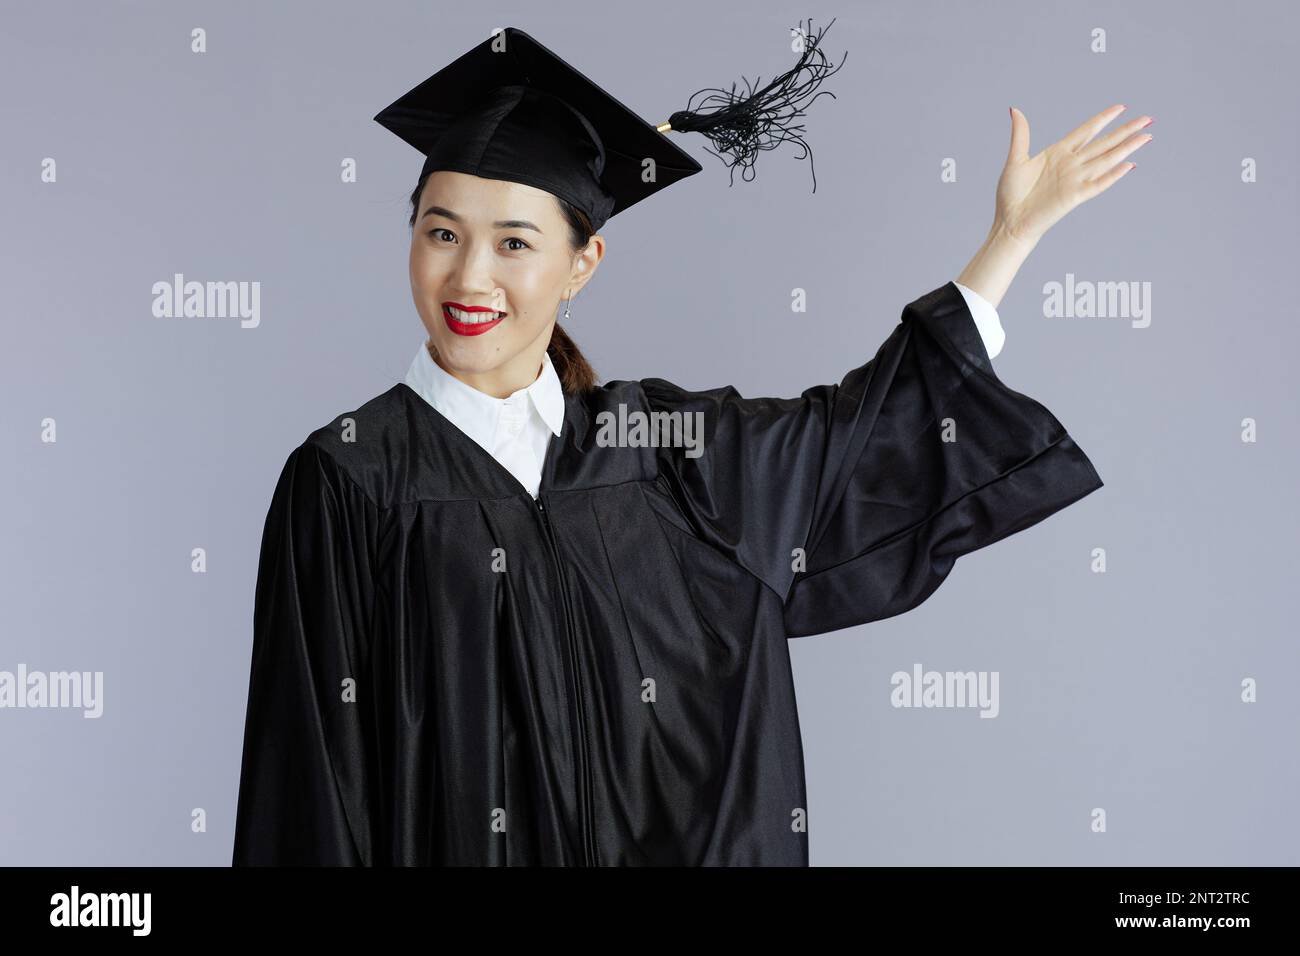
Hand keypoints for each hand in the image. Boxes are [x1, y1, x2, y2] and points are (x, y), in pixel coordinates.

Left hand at [992, 104, 1150, 245]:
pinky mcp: (1075, 196)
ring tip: (1146, 137)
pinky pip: (1099, 184)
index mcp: (1058, 153)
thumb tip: (1014, 110)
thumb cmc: (1011, 194)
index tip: (1121, 107)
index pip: (1087, 131)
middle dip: (1125, 131)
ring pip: (1107, 160)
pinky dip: (1113, 175)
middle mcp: (1071, 164)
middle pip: (1104, 143)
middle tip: (1147, 119)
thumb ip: (1020, 135)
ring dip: (1127, 148)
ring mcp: (1075, 180)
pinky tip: (1129, 165)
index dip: (1103, 119)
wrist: (1009, 221)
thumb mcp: (1015, 159)